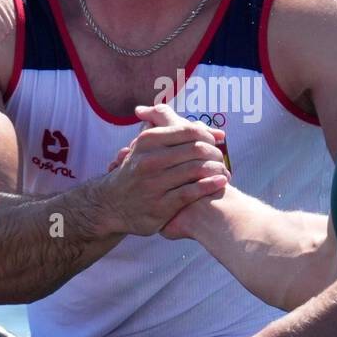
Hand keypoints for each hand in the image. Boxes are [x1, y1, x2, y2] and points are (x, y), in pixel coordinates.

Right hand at [94, 104, 228, 235]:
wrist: (112, 204)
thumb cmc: (138, 170)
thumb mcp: (147, 144)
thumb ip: (179, 132)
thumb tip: (218, 132)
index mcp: (147, 141)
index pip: (189, 131)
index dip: (207, 136)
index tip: (214, 143)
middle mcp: (149, 161)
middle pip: (196, 150)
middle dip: (215, 153)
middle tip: (221, 158)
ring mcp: (154, 184)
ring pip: (196, 170)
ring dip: (216, 169)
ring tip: (224, 171)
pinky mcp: (160, 205)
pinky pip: (192, 191)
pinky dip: (210, 185)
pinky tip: (220, 182)